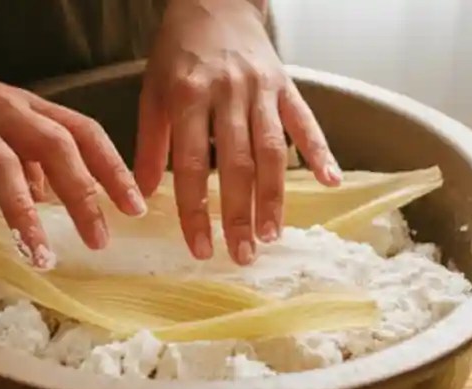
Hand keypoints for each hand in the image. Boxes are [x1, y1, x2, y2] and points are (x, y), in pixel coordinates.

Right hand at [0, 50, 146, 272]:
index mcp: (29, 108)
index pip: (84, 132)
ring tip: (41, 257)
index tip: (136, 206)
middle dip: (82, 195)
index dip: (113, 168)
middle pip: (56, 148)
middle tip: (100, 240)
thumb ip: (28, 158)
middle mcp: (5, 113)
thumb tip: (55, 198)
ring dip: (25, 217)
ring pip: (6, 169)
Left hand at [136, 0, 340, 264]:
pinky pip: (305, 121)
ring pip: (271, 149)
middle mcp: (228, 93)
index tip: (199, 247)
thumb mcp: (153, 92)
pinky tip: (331, 182)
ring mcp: (262, 89)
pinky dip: (320, 151)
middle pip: (237, 162)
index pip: (192, 164)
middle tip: (242, 254)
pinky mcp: (286, 84)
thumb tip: (140, 197)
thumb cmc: (178, 51)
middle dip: (239, 213)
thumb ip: (151, 145)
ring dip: (274, 196)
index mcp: (189, 96)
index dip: (196, 209)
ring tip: (272, 234)